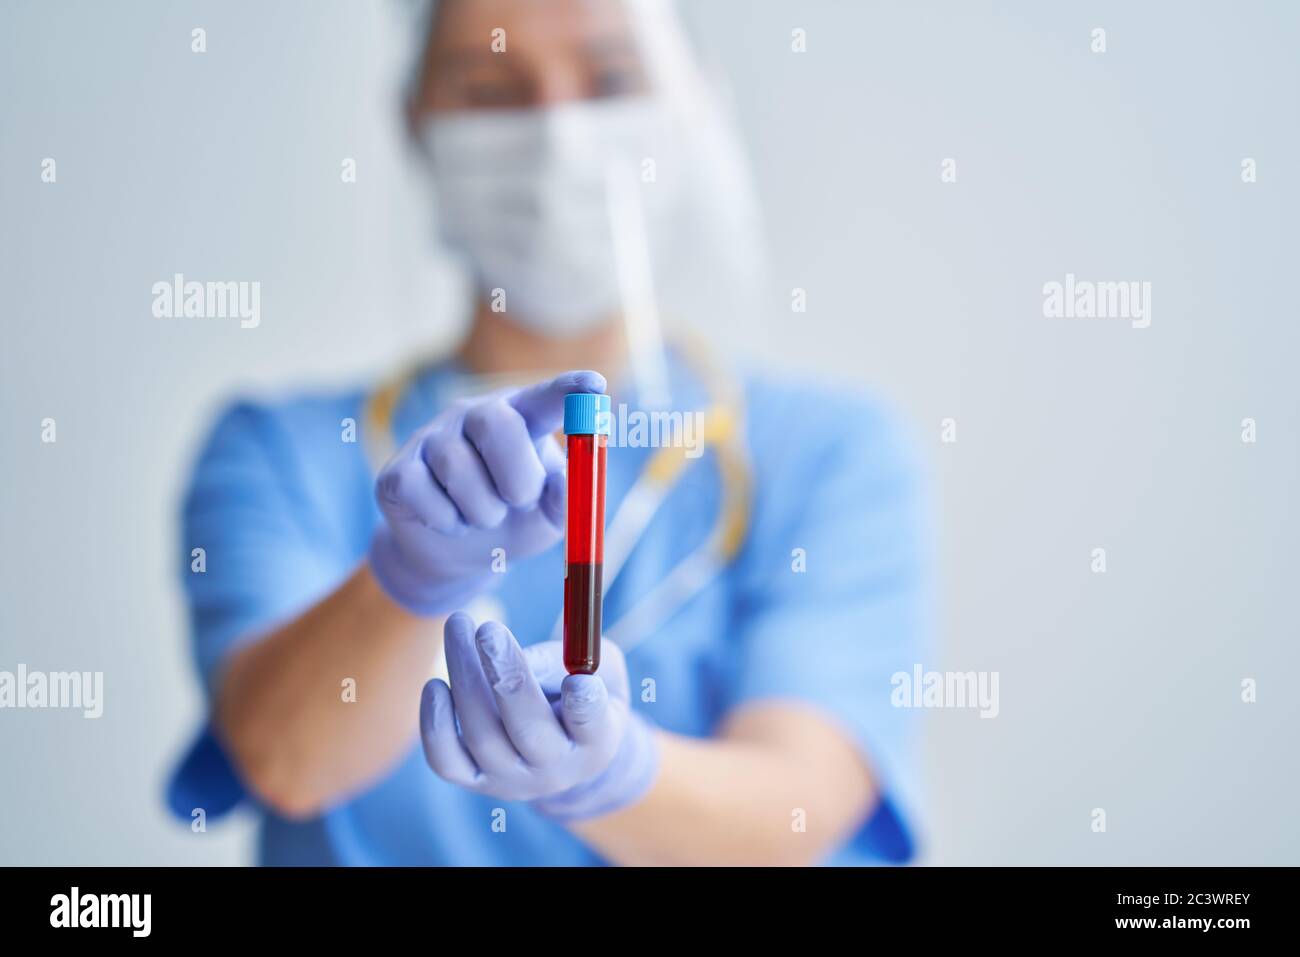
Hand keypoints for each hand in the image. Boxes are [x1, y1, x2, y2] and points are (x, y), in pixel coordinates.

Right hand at [368, 369, 604, 615]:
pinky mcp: (398, 470)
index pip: (546, 396)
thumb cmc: (513, 523)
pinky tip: (449, 521)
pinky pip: (420, 492)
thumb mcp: (550, 519)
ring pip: (457, 467)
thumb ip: (567, 500)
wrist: (456, 559)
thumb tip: (566, 481)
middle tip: (520, 501)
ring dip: (482, 510)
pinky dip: (445, 521)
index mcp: (522, 419)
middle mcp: (474, 417)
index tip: (596, 385)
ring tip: (484, 518)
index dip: (569, 390)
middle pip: (494, 421)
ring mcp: (432, 439)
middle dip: (516, 473)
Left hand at [420, 613, 658, 821]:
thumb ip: (566, 659)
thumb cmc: (581, 691)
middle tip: (488, 630)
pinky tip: (435, 684)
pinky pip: (446, 760)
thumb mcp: (596, 669)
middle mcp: (555, 769)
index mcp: (596, 740)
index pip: (592, 726)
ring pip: (481, 735)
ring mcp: (512, 780)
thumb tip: (512, 651)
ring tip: (458, 625)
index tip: (576, 679)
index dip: (585, 705)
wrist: (561, 749)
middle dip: (506, 675)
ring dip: (464, 675)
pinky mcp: (476, 781)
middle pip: (528, 729)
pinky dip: (434, 724)